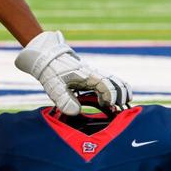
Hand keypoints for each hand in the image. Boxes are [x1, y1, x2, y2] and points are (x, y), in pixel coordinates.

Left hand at [14, 31, 132, 114]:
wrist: (49, 59)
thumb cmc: (52, 72)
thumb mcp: (55, 87)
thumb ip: (64, 100)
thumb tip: (76, 112)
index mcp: (87, 76)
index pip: (107, 85)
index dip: (111, 96)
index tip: (107, 105)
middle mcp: (95, 75)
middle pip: (117, 82)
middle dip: (122, 95)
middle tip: (120, 109)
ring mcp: (95, 75)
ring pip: (116, 81)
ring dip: (121, 93)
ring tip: (121, 106)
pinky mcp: (93, 78)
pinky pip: (110, 83)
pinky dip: (116, 91)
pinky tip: (110, 102)